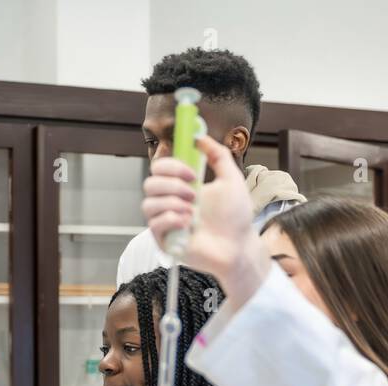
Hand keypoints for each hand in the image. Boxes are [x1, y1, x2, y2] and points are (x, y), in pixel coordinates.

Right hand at [141, 133, 271, 301]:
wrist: (238, 246)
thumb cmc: (235, 218)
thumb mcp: (231, 179)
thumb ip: (219, 155)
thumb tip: (201, 137)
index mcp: (182, 186)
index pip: (159, 168)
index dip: (172, 166)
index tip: (193, 173)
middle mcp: (170, 202)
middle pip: (150, 183)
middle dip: (173, 185)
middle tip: (194, 195)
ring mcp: (166, 221)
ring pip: (149, 203)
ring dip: (173, 204)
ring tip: (193, 213)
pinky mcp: (164, 240)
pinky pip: (155, 223)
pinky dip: (171, 220)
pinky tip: (188, 225)